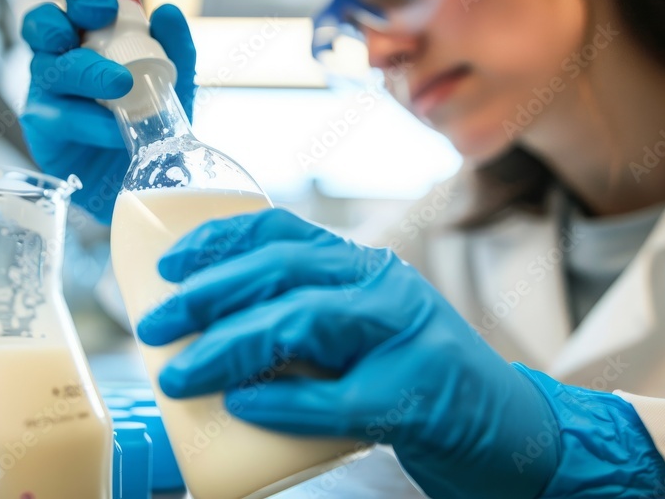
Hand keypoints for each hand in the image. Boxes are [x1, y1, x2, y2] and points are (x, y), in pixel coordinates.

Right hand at [18, 0, 196, 222]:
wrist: (146, 187)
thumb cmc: (152, 131)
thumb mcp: (174, 91)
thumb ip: (176, 53)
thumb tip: (168, 12)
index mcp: (90, 44)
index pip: (76, 8)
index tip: (111, 6)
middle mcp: (62, 63)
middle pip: (43, 27)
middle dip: (63, 21)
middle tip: (99, 26)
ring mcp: (47, 96)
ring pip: (48, 71)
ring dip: (84, 72)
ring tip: (121, 85)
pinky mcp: (43, 133)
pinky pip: (56, 119)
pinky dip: (89, 121)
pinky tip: (115, 130)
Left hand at [135, 209, 560, 497]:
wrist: (510, 431)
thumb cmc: (419, 382)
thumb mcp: (363, 334)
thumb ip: (307, 323)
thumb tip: (213, 334)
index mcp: (366, 269)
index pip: (284, 233)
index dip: (220, 240)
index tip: (170, 263)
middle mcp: (386, 288)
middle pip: (283, 272)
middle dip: (208, 295)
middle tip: (153, 325)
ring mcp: (407, 337)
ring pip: (303, 322)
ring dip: (230, 346)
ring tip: (181, 372)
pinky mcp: (418, 395)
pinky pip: (337, 395)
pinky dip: (283, 400)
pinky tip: (243, 406)